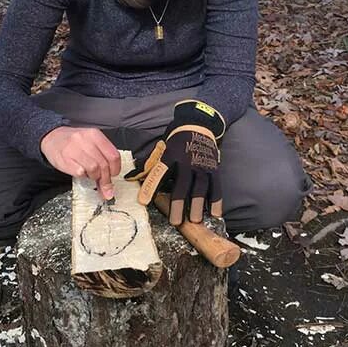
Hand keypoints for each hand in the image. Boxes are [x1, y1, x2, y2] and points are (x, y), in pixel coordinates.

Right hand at [41, 126, 120, 200]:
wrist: (52, 137)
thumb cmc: (74, 142)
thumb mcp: (91, 144)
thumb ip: (103, 158)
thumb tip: (111, 181)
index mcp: (95, 135)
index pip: (114, 156)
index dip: (115, 169)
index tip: (113, 174)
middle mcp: (85, 140)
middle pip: (104, 164)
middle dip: (105, 178)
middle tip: (103, 183)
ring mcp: (74, 149)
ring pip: (94, 169)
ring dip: (94, 176)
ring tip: (91, 174)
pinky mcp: (64, 159)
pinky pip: (80, 172)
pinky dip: (83, 176)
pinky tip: (81, 172)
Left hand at [125, 100, 225, 224]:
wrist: (199, 125)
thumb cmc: (177, 141)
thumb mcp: (162, 150)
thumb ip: (149, 166)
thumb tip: (130, 178)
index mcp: (171, 156)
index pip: (159, 173)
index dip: (151, 188)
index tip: (144, 202)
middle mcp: (187, 162)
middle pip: (183, 185)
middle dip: (179, 204)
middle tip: (176, 222)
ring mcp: (202, 166)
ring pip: (201, 188)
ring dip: (198, 206)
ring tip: (195, 220)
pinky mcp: (214, 169)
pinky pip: (217, 187)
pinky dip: (217, 201)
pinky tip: (215, 214)